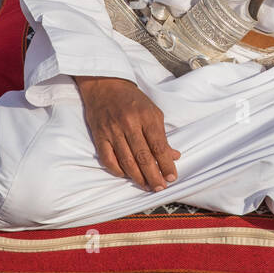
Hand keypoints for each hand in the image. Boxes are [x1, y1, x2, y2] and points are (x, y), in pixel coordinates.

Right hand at [73, 76, 180, 192]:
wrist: (105, 84)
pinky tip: (126, 175)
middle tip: (160, 188)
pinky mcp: (99, 136)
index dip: (166, 165)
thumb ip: (162, 135)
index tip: (172, 177)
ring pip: (126, 161)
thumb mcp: (153, 111)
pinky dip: (117, 171)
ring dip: (138, 177)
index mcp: (146, 117)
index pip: (159, 146)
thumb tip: (174, 156)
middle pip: (143, 157)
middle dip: (154, 176)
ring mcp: (112, 131)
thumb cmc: (132, 99)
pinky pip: (108, 159)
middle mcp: (129, 124)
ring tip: (147, 186)